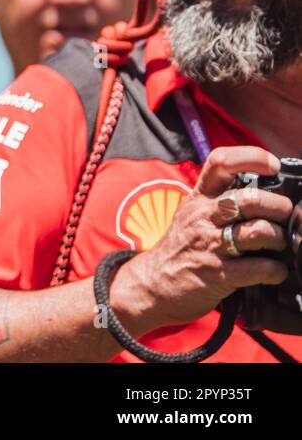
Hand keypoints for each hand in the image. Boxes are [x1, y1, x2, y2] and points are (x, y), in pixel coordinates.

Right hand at [116, 146, 291, 330]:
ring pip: (260, 231)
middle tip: (285, 216)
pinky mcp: (219, 274)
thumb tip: (266, 193)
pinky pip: (261, 268)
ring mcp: (210, 244)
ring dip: (280, 238)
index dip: (251, 157)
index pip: (221, 162)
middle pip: (251, 198)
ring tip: (278, 244)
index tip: (272, 166)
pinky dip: (276, 270)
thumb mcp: (192, 213)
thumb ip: (221, 201)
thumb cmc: (181, 247)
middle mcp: (203, 216)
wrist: (153, 283)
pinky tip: (273, 271)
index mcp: (199, 197)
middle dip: (280, 207)